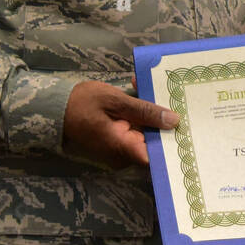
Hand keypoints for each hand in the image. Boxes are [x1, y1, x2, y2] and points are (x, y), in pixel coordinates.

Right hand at [62, 79, 177, 167]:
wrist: (55, 108)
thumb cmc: (82, 103)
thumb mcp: (115, 100)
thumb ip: (144, 111)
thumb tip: (173, 121)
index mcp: (123, 148)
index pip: (157, 157)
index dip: (175, 143)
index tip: (189, 127)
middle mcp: (124, 155)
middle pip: (155, 142)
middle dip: (165, 120)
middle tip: (180, 97)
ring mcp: (120, 150)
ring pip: (146, 134)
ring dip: (151, 112)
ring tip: (156, 86)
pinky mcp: (118, 142)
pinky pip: (136, 130)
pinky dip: (140, 113)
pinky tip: (140, 90)